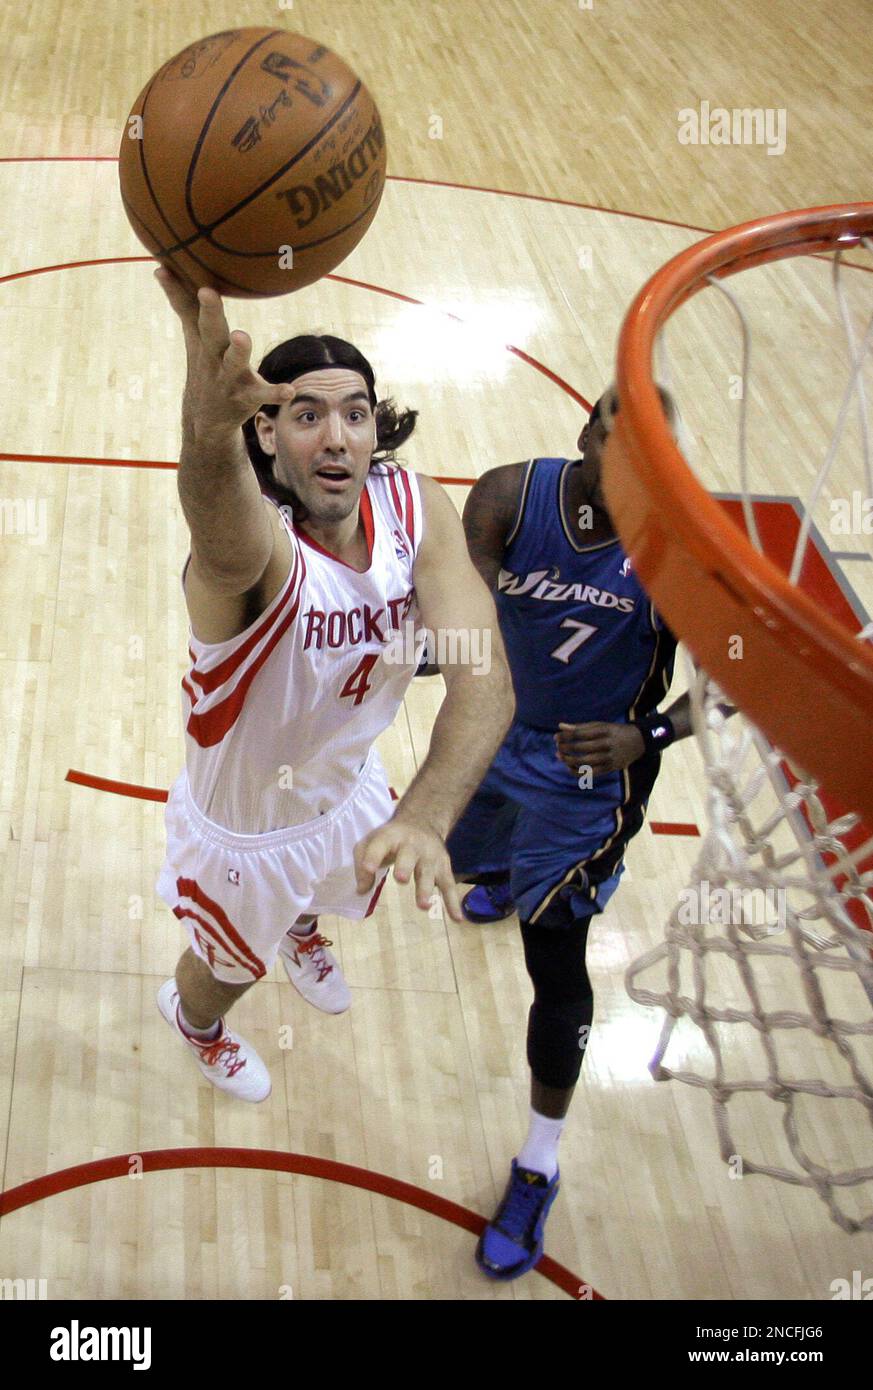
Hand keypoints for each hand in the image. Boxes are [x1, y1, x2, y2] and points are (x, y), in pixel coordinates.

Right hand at [154, 266, 293, 438]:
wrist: (206, 419)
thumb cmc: (205, 364)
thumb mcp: (192, 336)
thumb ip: (183, 303)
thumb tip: (161, 267)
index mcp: (202, 338)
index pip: (187, 310)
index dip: (175, 290)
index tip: (163, 269)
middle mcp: (213, 355)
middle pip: (210, 330)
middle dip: (209, 311)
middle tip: (206, 292)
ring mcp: (228, 377)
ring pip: (234, 362)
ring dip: (238, 350)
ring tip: (242, 336)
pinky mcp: (247, 396)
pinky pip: (262, 394)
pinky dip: (275, 393)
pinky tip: (289, 391)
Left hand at [353, 815, 463, 922]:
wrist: (423, 821)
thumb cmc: (391, 839)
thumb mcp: (371, 842)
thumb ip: (363, 865)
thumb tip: (362, 891)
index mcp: (390, 837)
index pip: (379, 845)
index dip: (373, 857)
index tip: (368, 869)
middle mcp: (411, 845)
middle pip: (408, 856)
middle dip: (405, 866)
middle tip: (401, 878)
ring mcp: (430, 856)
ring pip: (429, 872)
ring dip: (426, 888)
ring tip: (423, 906)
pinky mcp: (443, 866)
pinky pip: (449, 885)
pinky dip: (453, 902)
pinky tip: (457, 918)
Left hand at [555, 720, 644, 776]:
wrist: (638, 742)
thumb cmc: (614, 731)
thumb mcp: (600, 725)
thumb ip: (580, 727)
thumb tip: (560, 726)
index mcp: (603, 730)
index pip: (580, 733)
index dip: (565, 736)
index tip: (556, 737)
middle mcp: (606, 744)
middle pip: (581, 748)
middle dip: (565, 747)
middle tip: (557, 747)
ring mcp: (609, 757)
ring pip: (584, 762)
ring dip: (569, 760)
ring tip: (559, 756)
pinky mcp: (610, 768)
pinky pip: (591, 773)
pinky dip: (578, 772)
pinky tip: (569, 767)